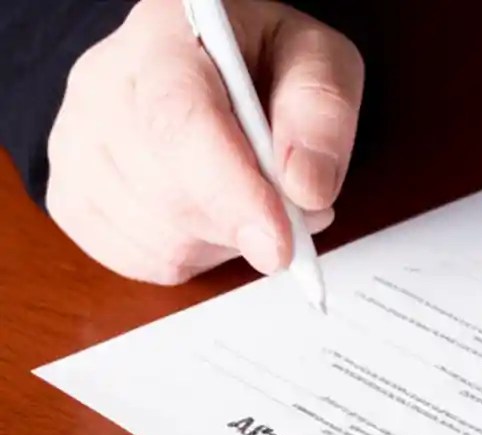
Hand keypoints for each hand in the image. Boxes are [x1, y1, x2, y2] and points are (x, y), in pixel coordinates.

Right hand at [46, 0, 363, 283]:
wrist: (206, 63)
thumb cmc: (261, 60)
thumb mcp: (317, 58)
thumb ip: (322, 112)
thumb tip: (308, 191)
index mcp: (163, 40)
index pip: (180, 123)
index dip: (232, 193)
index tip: (279, 246)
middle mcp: (102, 88)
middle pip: (172, 194)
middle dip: (248, 220)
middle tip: (293, 202)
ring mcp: (76, 145)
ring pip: (162, 240)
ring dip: (228, 241)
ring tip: (253, 197)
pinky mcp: (73, 197)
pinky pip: (144, 262)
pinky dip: (196, 256)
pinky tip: (213, 215)